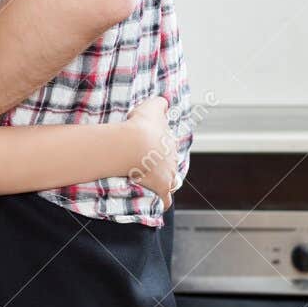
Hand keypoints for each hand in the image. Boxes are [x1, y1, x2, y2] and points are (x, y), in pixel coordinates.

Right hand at [126, 95, 176, 209]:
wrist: (134, 144)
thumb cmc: (141, 125)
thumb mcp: (152, 106)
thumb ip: (160, 103)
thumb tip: (164, 103)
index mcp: (170, 141)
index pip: (168, 146)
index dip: (160, 147)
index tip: (151, 148)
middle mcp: (172, 158)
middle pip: (170, 163)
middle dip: (163, 165)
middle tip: (149, 164)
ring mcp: (168, 174)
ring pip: (172, 180)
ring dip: (166, 182)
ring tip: (156, 182)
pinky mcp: (162, 187)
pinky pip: (166, 198)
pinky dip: (165, 201)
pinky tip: (162, 203)